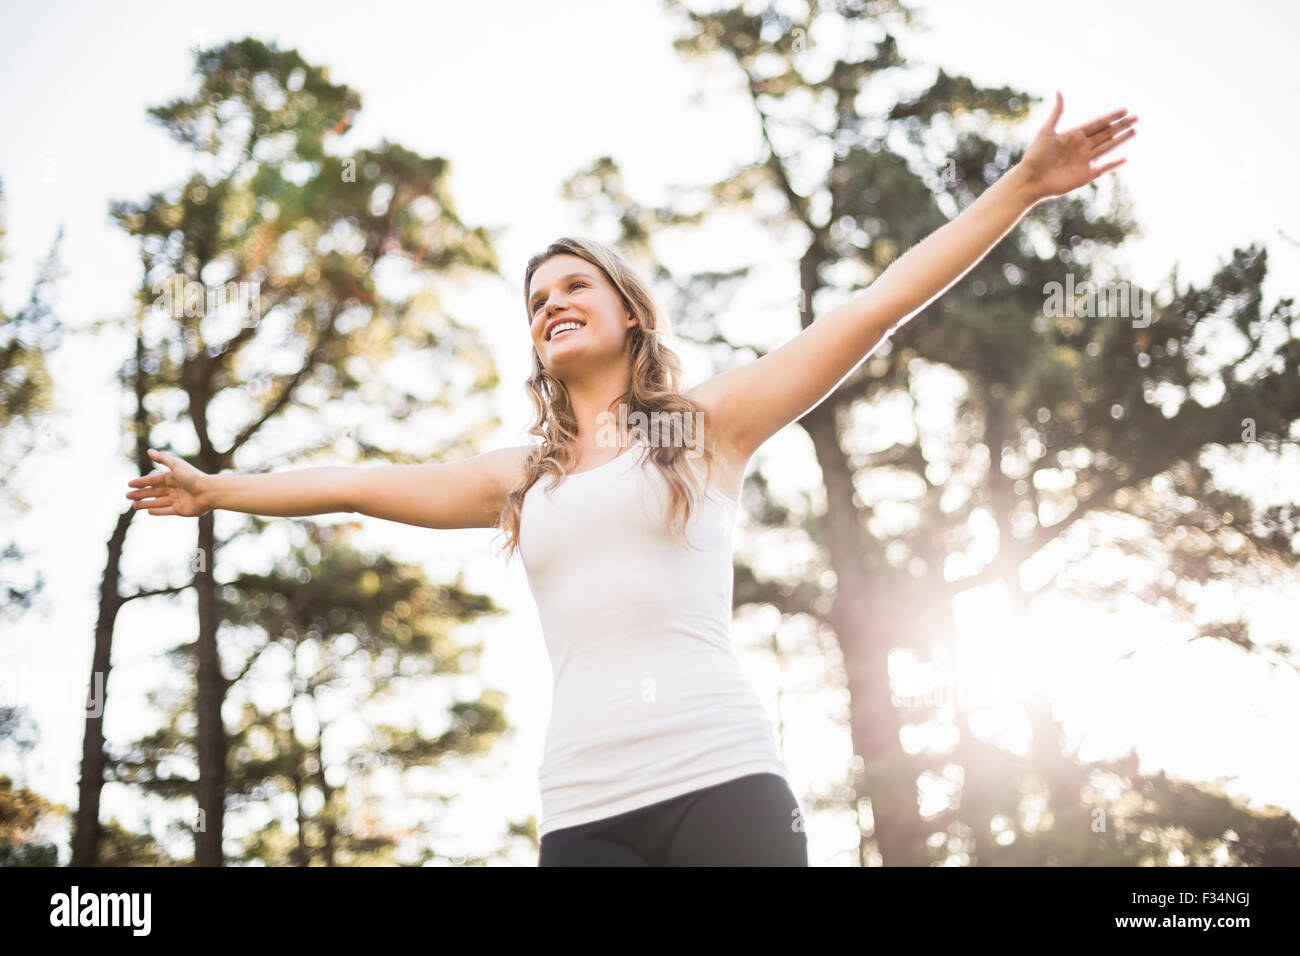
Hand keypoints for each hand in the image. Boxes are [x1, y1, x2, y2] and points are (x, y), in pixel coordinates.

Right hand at [126, 449, 212, 516]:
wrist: (209, 492)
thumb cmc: (192, 477)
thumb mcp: (176, 465)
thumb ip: (163, 458)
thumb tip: (149, 451)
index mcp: (173, 477)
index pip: (153, 480)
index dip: (141, 482)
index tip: (129, 484)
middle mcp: (175, 488)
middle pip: (154, 491)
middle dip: (140, 494)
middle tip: (127, 496)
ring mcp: (178, 500)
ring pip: (158, 502)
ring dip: (146, 503)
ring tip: (134, 505)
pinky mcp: (181, 510)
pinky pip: (166, 510)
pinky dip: (158, 511)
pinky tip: (148, 511)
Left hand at [1015, 92, 1137, 201]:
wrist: (1030, 181)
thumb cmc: (1035, 156)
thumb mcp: (1046, 131)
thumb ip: (1057, 112)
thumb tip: (1059, 91)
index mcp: (1073, 136)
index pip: (1097, 124)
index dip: (1111, 117)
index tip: (1125, 109)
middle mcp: (1081, 147)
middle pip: (1106, 134)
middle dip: (1121, 126)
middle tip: (1136, 117)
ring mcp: (1084, 162)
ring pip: (1107, 148)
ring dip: (1121, 140)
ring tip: (1134, 131)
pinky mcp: (1085, 176)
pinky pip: (1103, 169)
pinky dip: (1113, 164)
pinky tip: (1124, 158)